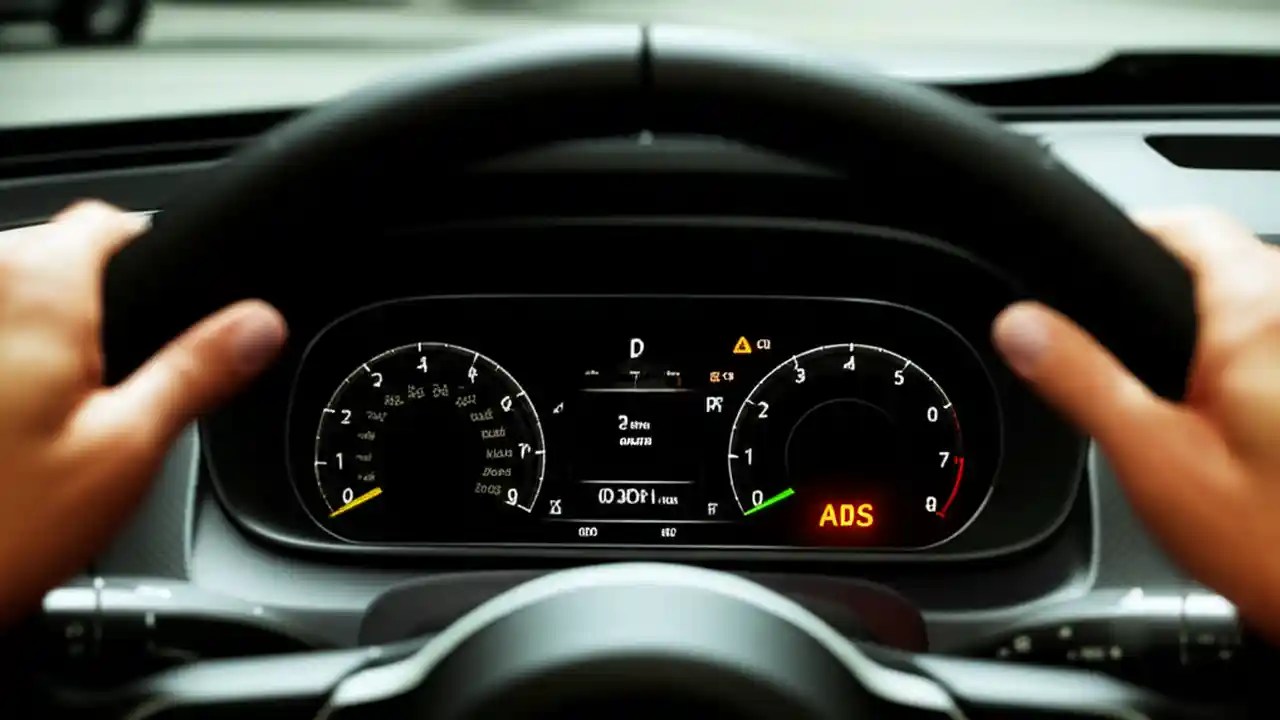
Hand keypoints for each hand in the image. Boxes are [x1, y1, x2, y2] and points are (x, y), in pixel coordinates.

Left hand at [0, 201, 285, 624]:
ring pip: (18, 295)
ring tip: (55, 415)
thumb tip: (260, 323)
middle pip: (58, 255)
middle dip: (96, 305)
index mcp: (36, 288)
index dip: (154, 256)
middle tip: (114, 388)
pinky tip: (16, 424)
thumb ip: (197, 371)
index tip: (172, 303)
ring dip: (45, 333)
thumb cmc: (3, 522)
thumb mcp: (127, 448)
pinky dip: (14, 359)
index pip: (109, 220)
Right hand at [992, 207, 1279, 640]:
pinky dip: (1236, 357)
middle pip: (1219, 259)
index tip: (1085, 267)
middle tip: (1118, 348)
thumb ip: (1079, 379)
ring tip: (1169, 389)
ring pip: (1250, 301)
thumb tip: (1019, 326)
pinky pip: (1270, 342)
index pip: (1186, 223)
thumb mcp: (1152, 457)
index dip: (1126, 234)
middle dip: (1161, 291)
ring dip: (1204, 327)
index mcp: (1259, 313)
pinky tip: (1219, 414)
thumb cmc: (1272, 539)